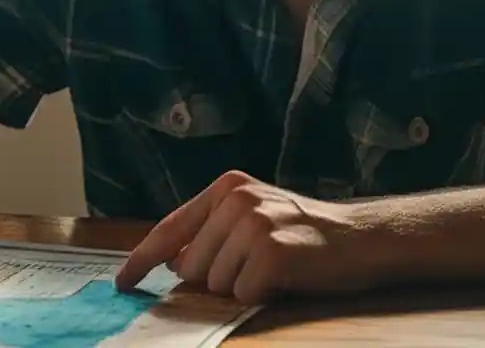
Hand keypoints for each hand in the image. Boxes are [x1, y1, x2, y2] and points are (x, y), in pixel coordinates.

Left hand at [115, 171, 381, 303]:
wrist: (362, 238)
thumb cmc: (307, 233)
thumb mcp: (255, 217)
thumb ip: (212, 233)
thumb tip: (172, 264)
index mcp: (227, 188)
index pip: (170, 229)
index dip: (141, 259)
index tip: (122, 282)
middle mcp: (236, 200)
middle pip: (191, 267)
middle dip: (216, 279)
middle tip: (257, 267)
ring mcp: (253, 224)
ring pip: (215, 284)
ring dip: (241, 287)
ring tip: (275, 269)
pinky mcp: (270, 252)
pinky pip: (242, 295)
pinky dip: (261, 296)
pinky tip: (285, 278)